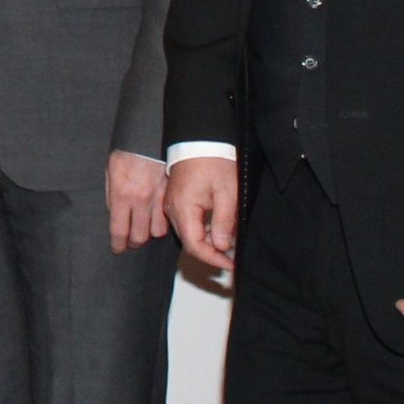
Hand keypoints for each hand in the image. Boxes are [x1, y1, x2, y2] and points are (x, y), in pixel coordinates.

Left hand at [106, 150, 170, 254]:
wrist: (150, 133)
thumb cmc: (127, 151)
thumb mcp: (110, 170)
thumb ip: (111, 194)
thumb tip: (114, 214)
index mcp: (121, 194)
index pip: (119, 231)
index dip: (118, 244)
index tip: (118, 249)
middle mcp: (141, 200)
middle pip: (139, 236)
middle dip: (134, 242)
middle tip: (131, 240)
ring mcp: (158, 198)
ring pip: (157, 231)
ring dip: (150, 232)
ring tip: (146, 228)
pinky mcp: (171, 194)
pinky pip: (170, 218)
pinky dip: (164, 222)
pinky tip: (158, 218)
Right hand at [167, 155, 240, 275]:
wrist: (200, 139)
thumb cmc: (213, 161)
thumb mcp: (227, 192)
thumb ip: (224, 222)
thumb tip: (222, 246)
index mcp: (183, 208)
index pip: (194, 246)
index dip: (213, 259)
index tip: (229, 264)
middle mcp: (173, 210)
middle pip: (190, 242)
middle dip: (211, 253)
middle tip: (231, 257)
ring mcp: (172, 205)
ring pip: (188, 234)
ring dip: (207, 242)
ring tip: (227, 242)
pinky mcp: (176, 201)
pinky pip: (187, 223)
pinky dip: (202, 230)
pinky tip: (217, 228)